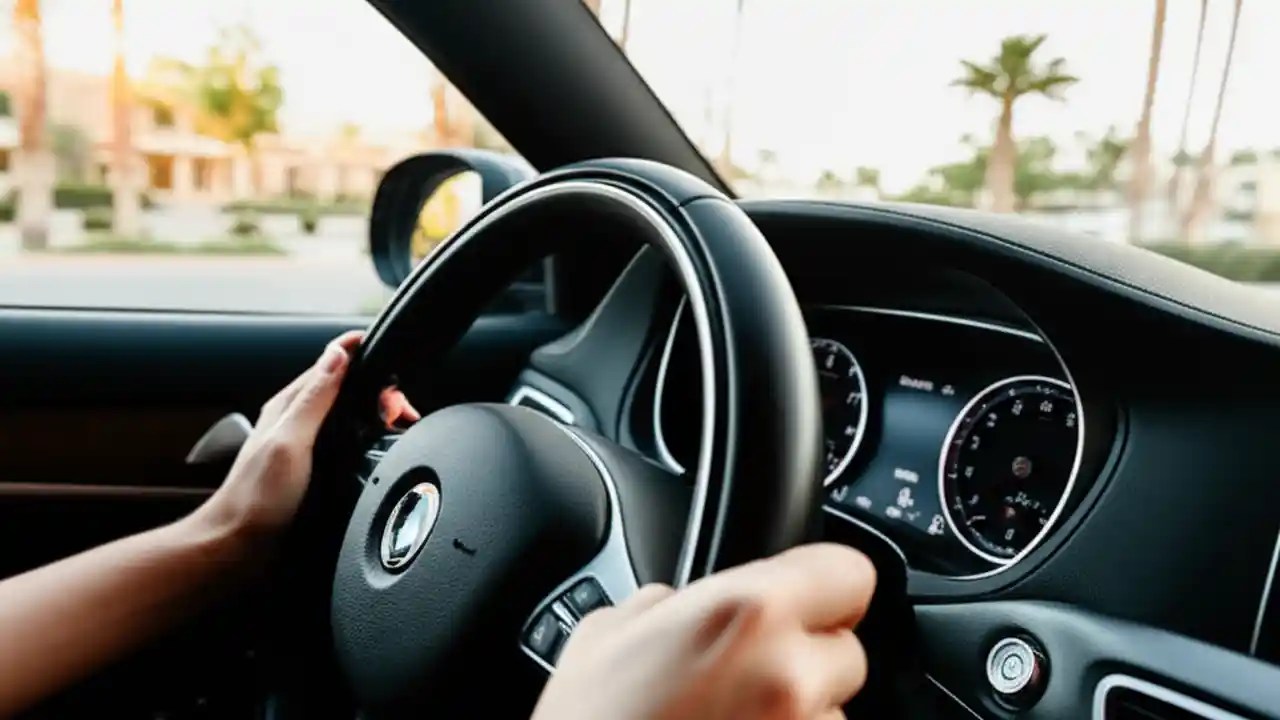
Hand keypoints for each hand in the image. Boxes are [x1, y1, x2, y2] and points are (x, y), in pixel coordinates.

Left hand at [194, 331, 419, 543]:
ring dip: (372, 410)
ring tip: (397, 419)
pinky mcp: (312, 467)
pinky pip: (344, 438)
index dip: (360, 355)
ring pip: (345, 412)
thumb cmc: (255, 498)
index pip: (330, 362)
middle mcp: (297, 419)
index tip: (389, 358)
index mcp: (289, 404)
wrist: (240, 545)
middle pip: (342, 386)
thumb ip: (314, 398)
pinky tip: (375, 447)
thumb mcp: (289, 441)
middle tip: (400, 407)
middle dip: (375, 387)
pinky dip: (365, 435)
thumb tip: (337, 354)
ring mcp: (304, 443)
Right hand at [533, 543, 874, 719]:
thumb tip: (679, 602)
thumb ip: (666, 605)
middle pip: (846, 651)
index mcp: (749, 611)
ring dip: (796, 715)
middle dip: (805, 661)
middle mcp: (790, 674)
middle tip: (743, 676)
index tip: (806, 598)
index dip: (824, 586)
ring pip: (833, 714)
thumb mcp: (606, 634)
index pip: (850, 572)